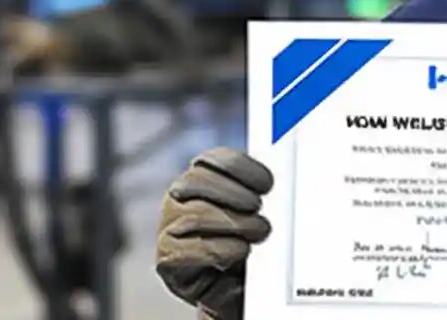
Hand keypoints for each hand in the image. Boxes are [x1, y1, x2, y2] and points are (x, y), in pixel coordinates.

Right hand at [156, 148, 273, 318]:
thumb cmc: (244, 242)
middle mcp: (178, 199)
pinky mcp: (167, 259)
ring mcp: (169, 228)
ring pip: (194, 214)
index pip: (210, 160)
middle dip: (235, 194)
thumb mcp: (254, 214)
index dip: (240, 168)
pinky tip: (238, 250)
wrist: (232, 287)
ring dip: (232, 223)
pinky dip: (218, 249)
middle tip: (259, 209)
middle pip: (197, 181)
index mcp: (199, 178)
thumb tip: (279, 183)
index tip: (266, 183)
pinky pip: (187, 249)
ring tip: (257, 233)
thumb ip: (258, 194)